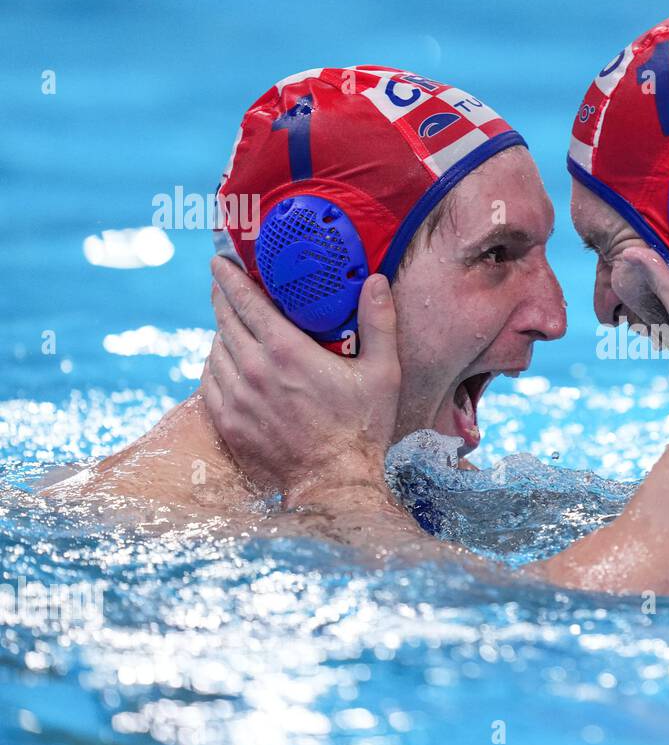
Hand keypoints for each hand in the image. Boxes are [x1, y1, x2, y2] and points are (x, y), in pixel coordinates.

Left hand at [201, 257, 400, 507]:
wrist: (335, 483)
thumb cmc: (363, 428)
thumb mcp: (383, 372)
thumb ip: (379, 322)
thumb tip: (374, 281)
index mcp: (287, 351)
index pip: (245, 301)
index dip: (229, 277)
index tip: (220, 261)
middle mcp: (253, 370)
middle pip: (224, 321)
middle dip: (222, 298)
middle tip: (224, 286)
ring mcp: (236, 398)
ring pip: (214, 350)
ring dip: (221, 333)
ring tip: (232, 327)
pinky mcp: (227, 423)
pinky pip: (209, 382)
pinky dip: (215, 366)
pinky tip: (227, 363)